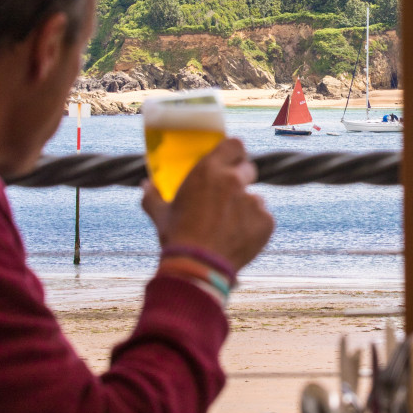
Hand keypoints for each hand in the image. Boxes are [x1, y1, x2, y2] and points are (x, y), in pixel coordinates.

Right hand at [142, 138, 273, 271]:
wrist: (198, 268)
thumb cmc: (177, 238)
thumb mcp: (161, 215)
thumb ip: (152, 196)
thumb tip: (145, 185)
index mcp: (209, 170)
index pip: (235, 144)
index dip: (234, 153)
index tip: (231, 161)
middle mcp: (234, 180)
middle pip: (248, 168)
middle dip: (242, 179)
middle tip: (230, 195)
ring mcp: (253, 200)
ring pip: (256, 197)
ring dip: (246, 207)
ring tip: (229, 227)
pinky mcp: (266, 221)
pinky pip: (264, 218)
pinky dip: (255, 226)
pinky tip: (239, 239)